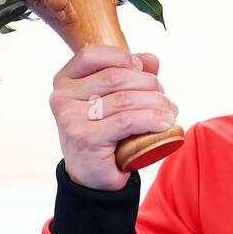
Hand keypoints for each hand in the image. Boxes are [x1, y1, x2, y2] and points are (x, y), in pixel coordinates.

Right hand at [50, 45, 177, 190]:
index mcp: (64, 82)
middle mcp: (62, 97)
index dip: (122, 57)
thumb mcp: (113, 101)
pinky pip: (127, 121)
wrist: (93, 178)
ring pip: (125, 99)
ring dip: (156, 103)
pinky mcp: (85, 138)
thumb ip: (129, 75)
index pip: (92, 55)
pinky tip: (166, 122)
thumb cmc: (105, 135)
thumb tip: (151, 59)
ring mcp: (70, 118)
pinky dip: (151, 119)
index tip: (144, 70)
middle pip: (116, 77)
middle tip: (165, 99)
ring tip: (170, 111)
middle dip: (149, 84)